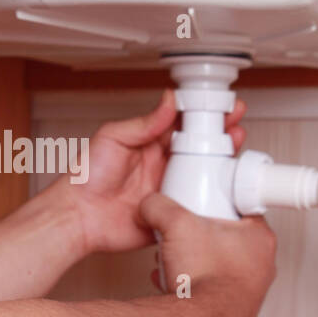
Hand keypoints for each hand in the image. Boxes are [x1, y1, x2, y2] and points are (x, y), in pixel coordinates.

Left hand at [53, 88, 247, 256]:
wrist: (79, 216)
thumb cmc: (86, 176)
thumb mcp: (114, 137)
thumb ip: (145, 122)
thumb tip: (169, 100)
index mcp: (152, 144)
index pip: (186, 125)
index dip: (206, 115)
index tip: (225, 106)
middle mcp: (164, 165)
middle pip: (201, 150)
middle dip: (223, 138)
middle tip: (238, 127)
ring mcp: (169, 189)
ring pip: (204, 177)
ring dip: (223, 167)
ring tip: (237, 155)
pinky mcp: (170, 213)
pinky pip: (195, 207)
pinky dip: (211, 200)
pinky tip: (225, 192)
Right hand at [140, 193, 276, 316]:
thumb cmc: (206, 278)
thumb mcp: (176, 225)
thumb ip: (159, 207)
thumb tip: (151, 205)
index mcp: (260, 238)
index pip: (241, 209)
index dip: (216, 204)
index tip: (200, 205)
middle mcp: (262, 267)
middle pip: (226, 238)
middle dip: (198, 236)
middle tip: (183, 233)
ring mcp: (249, 292)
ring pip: (216, 265)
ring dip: (193, 262)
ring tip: (175, 260)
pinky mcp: (232, 311)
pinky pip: (208, 289)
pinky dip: (190, 285)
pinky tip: (172, 283)